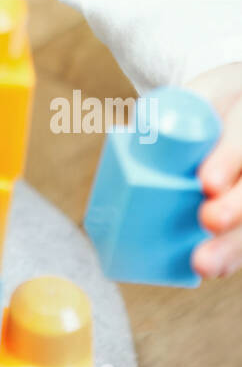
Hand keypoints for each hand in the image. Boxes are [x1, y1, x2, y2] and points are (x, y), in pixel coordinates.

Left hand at [184, 61, 241, 278]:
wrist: (233, 109)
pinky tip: (214, 269)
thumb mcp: (197, 96)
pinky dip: (231, 255)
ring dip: (230, 245)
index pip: (241, 138)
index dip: (227, 160)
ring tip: (203, 263)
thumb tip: (134, 137)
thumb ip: (170, 115)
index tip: (206, 183)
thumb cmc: (208, 105)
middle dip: (234, 207)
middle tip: (208, 221)